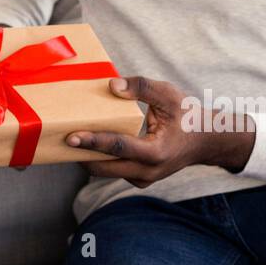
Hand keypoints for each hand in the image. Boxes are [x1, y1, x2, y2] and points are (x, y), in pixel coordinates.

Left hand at [66, 77, 255, 186]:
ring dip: (89, 157)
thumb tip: (112, 85)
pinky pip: (113, 170)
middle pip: (104, 167)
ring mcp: (143, 179)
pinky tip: (89, 142)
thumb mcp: (169, 94)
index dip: (92, 142)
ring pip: (106, 171)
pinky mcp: (139, 178)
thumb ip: (142, 87)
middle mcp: (148, 171)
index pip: (117, 147)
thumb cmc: (188, 115)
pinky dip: (100, 159)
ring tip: (70, 138)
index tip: (70, 137)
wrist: (207, 141)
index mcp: (156, 152)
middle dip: (81, 154)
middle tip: (58, 137)